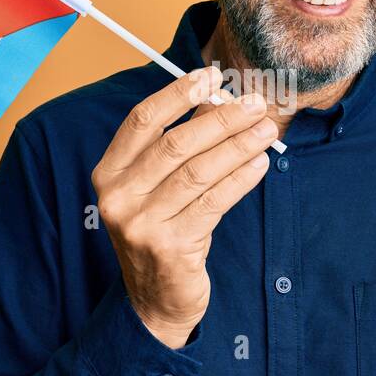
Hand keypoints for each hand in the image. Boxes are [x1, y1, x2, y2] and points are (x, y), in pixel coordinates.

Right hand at [91, 66, 276, 346]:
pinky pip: (214, 202)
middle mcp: (118, 197)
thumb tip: (219, 100)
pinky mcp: (170, 247)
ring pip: (199, 172)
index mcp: (109, 173)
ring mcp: (142, 224)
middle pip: (175, 144)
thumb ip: (180, 144)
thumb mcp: (158, 187)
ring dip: (238, 146)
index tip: (211, 76)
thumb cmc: (162, 230)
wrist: (155, 300)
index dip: (177, 94)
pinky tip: (260, 165)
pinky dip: (241, 179)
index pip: (141, 121)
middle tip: (256, 105)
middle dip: (221, 119)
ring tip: (267, 131)